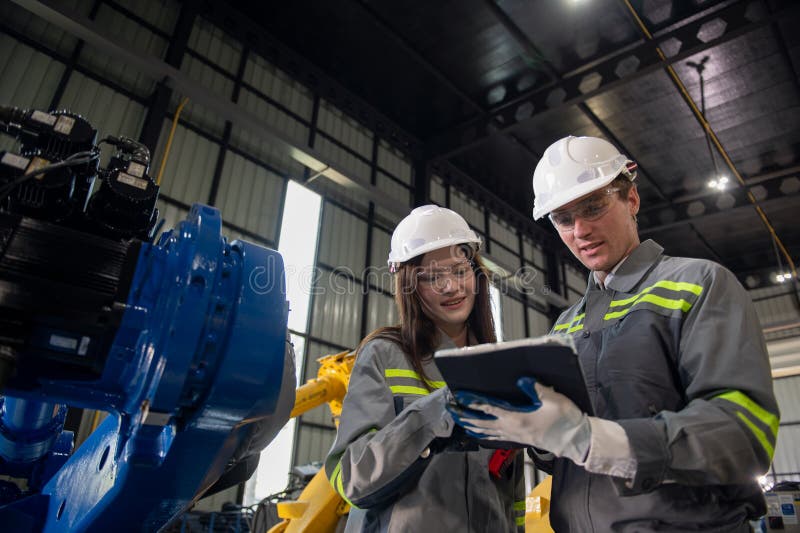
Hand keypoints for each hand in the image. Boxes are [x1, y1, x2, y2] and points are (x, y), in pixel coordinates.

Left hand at [449, 377, 590, 463]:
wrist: (575, 440)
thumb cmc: (566, 419)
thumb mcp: (555, 400)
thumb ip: (537, 388)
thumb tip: (522, 379)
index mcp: (517, 418)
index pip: (488, 408)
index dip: (472, 402)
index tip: (459, 395)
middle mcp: (511, 428)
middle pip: (480, 423)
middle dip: (463, 415)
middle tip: (450, 407)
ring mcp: (513, 436)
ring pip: (484, 432)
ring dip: (469, 425)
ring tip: (457, 418)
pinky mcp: (518, 439)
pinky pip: (494, 437)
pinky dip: (481, 433)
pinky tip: (477, 431)